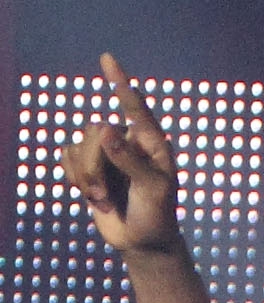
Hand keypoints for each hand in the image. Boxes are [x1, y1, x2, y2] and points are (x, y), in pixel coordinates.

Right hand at [61, 56, 179, 253]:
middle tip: (105, 198)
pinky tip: (90, 195)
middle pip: (96, 133)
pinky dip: (75, 177)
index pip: (135, 107)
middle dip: (95, 168)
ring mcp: (106, 151)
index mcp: (150, 142)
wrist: (143, 242)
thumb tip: (105, 130)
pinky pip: (68, 156)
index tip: (107, 59)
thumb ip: (131, 161)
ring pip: (80, 145)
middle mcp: (127, 140)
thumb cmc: (156, 215)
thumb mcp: (152, 191)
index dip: (120, 83)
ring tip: (102, 201)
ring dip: (87, 178)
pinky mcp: (89, 164)